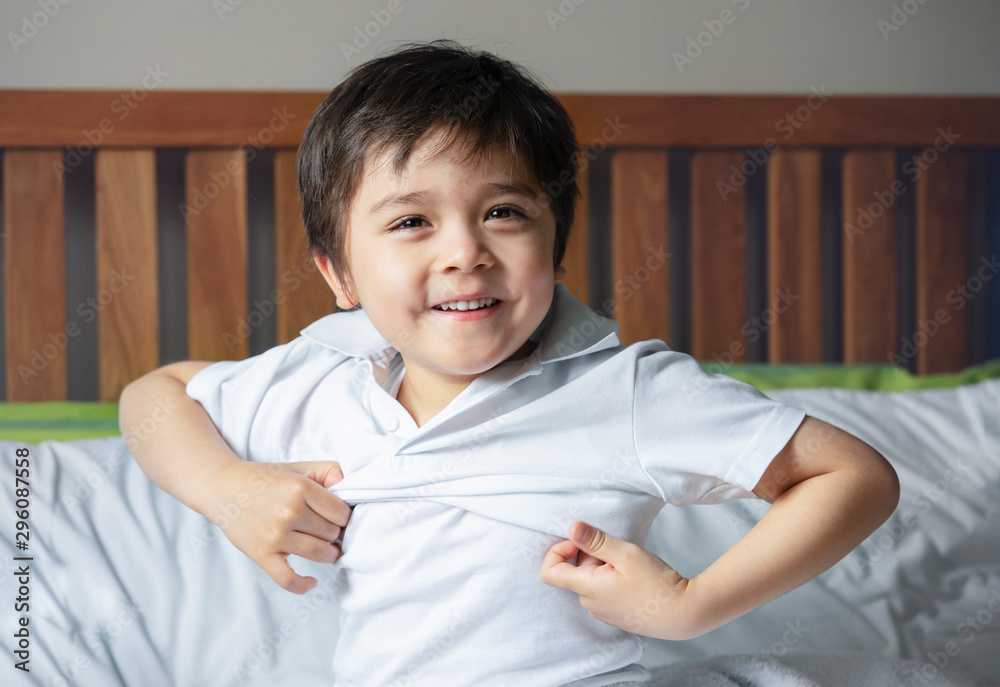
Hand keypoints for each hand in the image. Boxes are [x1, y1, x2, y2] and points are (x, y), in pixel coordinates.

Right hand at [207, 459, 350, 593]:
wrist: (224, 489)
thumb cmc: (265, 479)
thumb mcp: (299, 468)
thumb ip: (329, 472)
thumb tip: (351, 487)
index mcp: (300, 488)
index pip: (341, 512)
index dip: (343, 516)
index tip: (336, 516)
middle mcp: (290, 512)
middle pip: (333, 533)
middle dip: (334, 532)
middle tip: (324, 529)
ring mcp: (275, 536)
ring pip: (321, 553)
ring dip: (328, 553)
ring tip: (324, 548)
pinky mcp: (262, 555)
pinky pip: (288, 579)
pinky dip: (303, 585)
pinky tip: (312, 582)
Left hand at [539, 520, 695, 639]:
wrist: (684, 613)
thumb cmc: (657, 583)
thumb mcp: (625, 553)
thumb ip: (596, 541)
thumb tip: (571, 528)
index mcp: (587, 589)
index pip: (549, 572)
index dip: (558, 551)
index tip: (580, 541)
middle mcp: (590, 604)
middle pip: (574, 572)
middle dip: (590, 555)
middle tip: (616, 551)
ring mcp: (603, 611)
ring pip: (590, 580)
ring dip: (603, 566)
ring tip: (628, 564)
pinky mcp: (615, 614)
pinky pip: (602, 590)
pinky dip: (611, 577)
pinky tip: (633, 576)